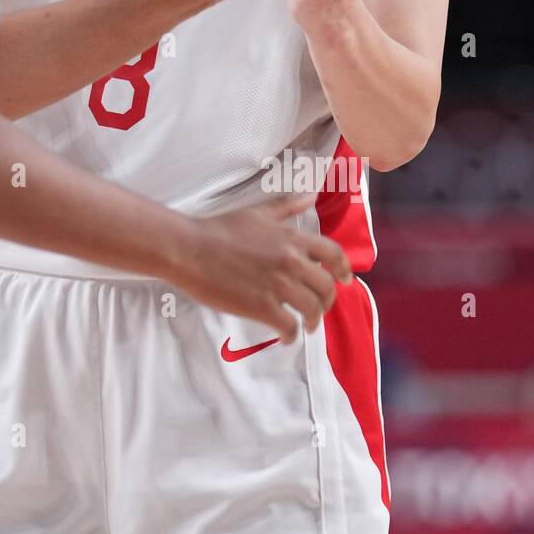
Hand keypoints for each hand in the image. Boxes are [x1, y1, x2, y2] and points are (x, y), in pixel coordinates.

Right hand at [174, 194, 352, 342]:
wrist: (188, 249)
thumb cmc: (218, 229)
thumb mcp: (256, 213)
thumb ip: (286, 207)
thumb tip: (311, 196)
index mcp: (291, 238)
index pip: (333, 254)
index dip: (343, 269)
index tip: (345, 280)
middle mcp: (291, 261)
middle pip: (325, 287)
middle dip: (326, 301)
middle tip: (317, 309)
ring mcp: (278, 285)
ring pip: (312, 309)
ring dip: (311, 321)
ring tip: (304, 325)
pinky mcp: (262, 307)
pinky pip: (289, 326)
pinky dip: (291, 335)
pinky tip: (285, 336)